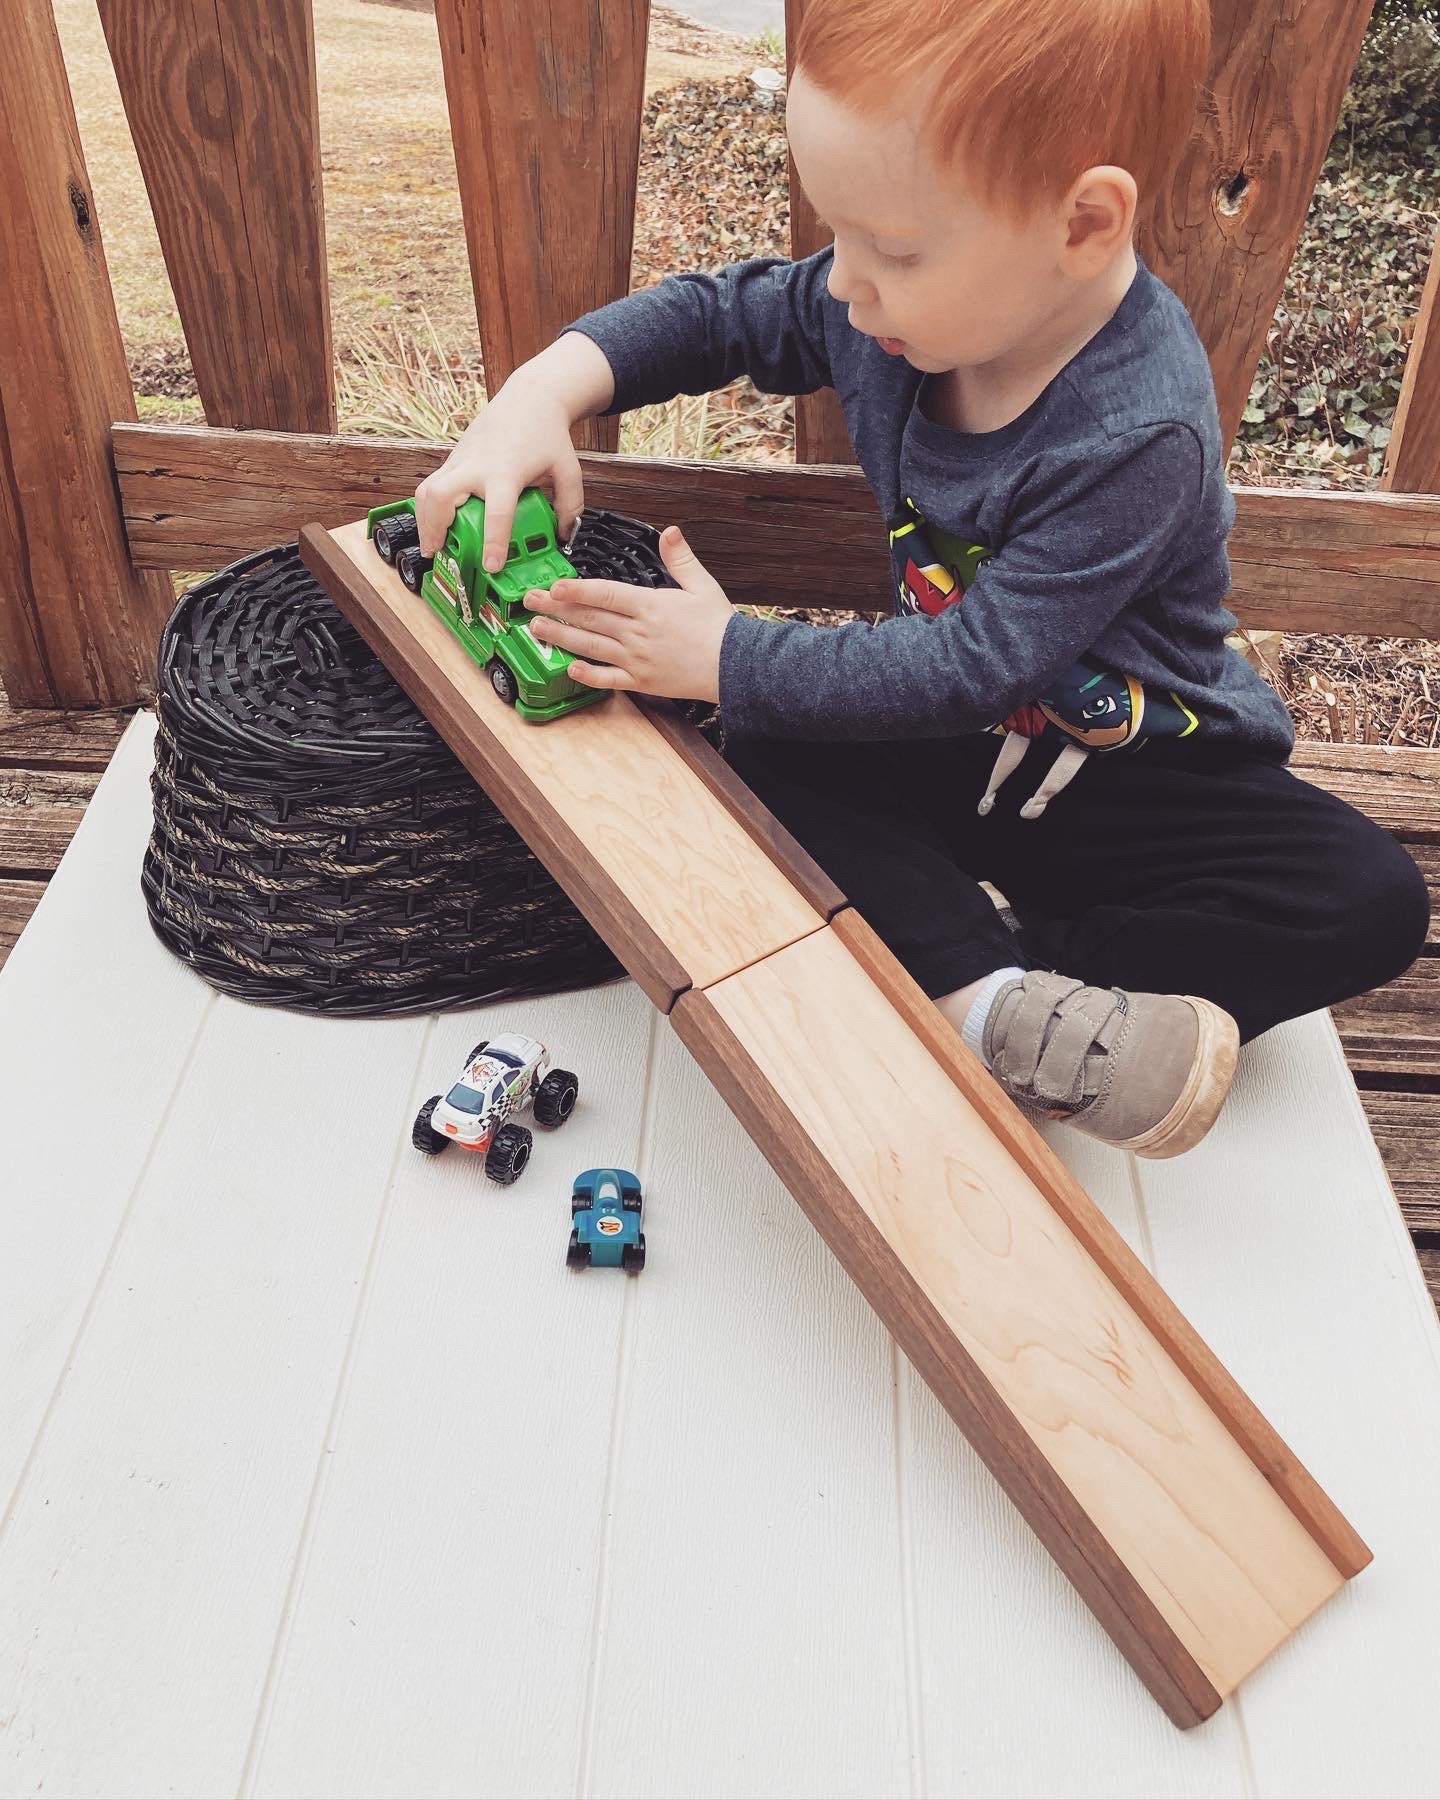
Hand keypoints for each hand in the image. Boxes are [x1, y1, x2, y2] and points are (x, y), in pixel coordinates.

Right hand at [414, 383, 581, 562]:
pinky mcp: (453, 458)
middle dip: (435, 527)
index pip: (497, 511)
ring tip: (431, 546)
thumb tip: (561, 537)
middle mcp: (477, 465)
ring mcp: (461, 459)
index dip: (493, 541)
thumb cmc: (548, 435)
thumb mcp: (569, 471)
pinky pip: (430, 484)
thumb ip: (569, 507)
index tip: (491, 565)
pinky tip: (432, 526)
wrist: (530, 398)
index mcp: (507, 471)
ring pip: (428, 489)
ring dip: (424, 520)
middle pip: (442, 496)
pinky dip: (426, 507)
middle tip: (438, 553)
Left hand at [523, 527, 731, 703]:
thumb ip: (681, 559)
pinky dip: (588, 674)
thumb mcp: (703, 586)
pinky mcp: (642, 681)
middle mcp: (638, 633)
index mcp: (651, 606)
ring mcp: (637, 659)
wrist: (736, 667)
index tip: (555, 585)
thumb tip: (671, 533)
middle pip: (590, 619)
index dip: (577, 590)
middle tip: (531, 601)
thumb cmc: (720, 628)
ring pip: (591, 646)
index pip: (606, 594)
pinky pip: (609, 679)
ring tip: (537, 629)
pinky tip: (569, 667)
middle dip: (556, 609)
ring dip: (561, 637)